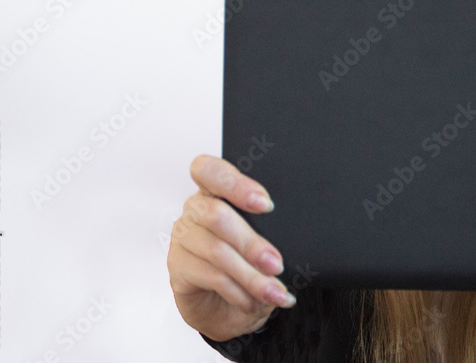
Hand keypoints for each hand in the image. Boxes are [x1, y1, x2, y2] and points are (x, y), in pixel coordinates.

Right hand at [167, 154, 296, 341]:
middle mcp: (195, 209)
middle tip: (277, 264)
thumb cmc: (251, 263)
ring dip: (250, 275)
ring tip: (275, 291)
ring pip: (216, 251)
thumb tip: (298, 229)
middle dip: (251, 243)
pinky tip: (253, 302)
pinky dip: (238, 291)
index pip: (208, 169)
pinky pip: (210, 276)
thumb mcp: (266, 239)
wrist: (230, 305)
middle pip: (216, 215)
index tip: (267, 204)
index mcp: (216, 191)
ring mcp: (183, 238)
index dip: (235, 184)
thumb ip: (271, 226)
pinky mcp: (178, 268)